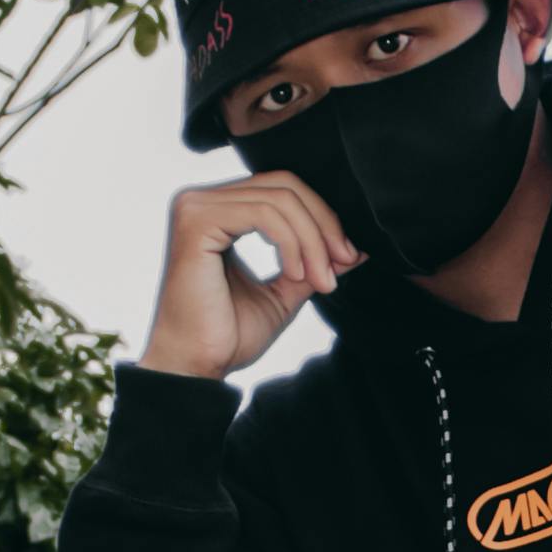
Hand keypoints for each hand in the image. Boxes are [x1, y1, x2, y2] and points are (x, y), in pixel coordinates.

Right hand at [136, 172, 360, 379]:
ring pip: (279, 199)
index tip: (348, 257)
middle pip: (283, 185)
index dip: (322, 217)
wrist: (197, 366)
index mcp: (218, 212)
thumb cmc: (228, 335)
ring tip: (321, 279)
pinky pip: (263, 214)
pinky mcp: (196, 222)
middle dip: (323, 224)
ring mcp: (195, 207)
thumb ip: (312, 264)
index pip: (282, 190)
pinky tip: (297, 273)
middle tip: (344, 262)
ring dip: (312, 240)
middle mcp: (202, 201)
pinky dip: (291, 243)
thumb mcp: (284, 290)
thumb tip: (356, 251)